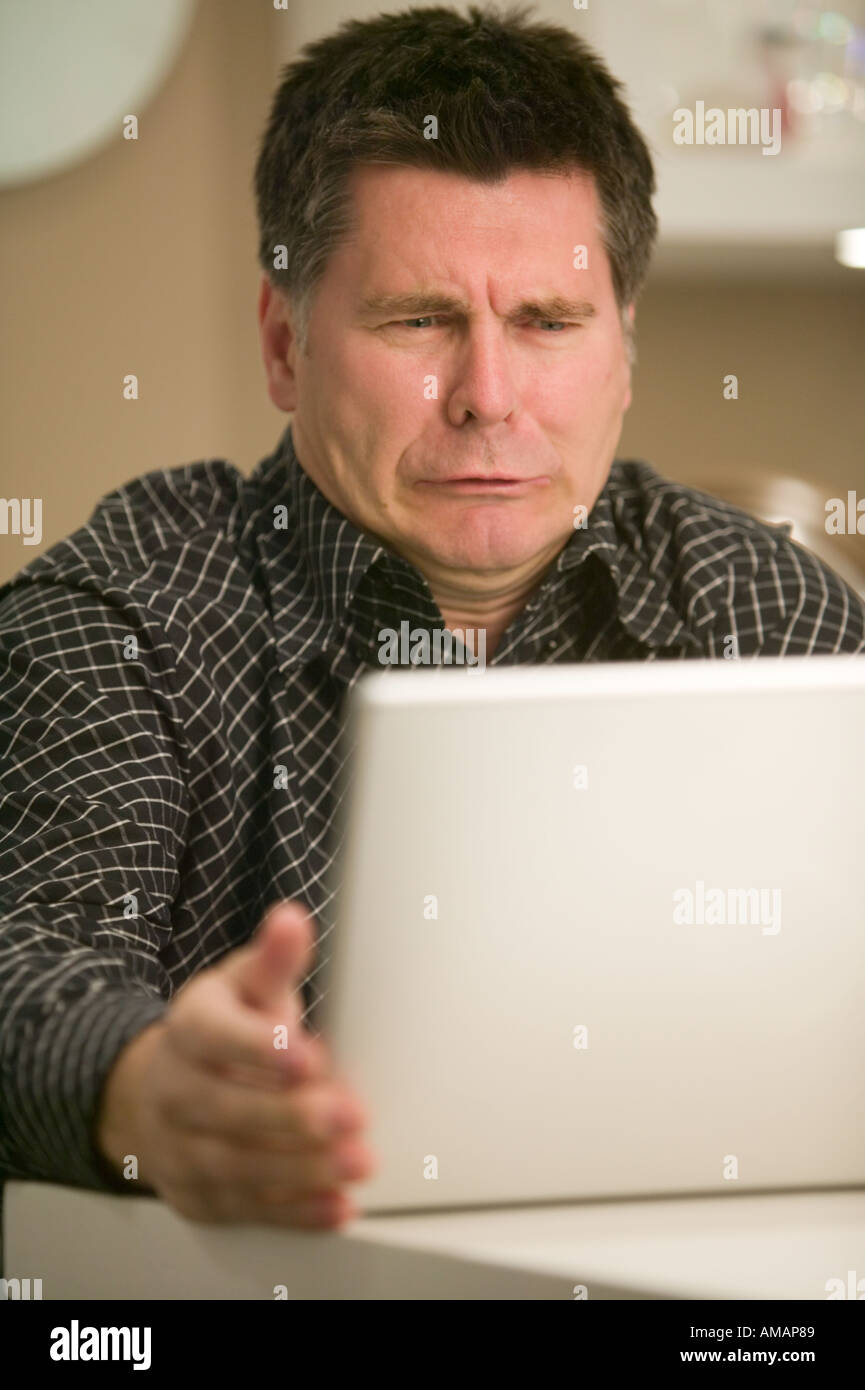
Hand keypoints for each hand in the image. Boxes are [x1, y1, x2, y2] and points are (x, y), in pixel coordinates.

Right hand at [95, 900, 374, 1228]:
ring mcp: (180, 1150)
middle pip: (224, 1110)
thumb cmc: (221, 1032)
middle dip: (289, 1117)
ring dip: (301, 1169)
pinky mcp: (199, 1197)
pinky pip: (247, 1210)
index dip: (257, 1048)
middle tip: (349, 1115)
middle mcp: (174, 1091)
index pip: (212, 1037)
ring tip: (357, 1160)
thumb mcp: (245, 987)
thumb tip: (292, 921)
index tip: (306, 1052)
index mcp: (188, 1029)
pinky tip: (338, 1205)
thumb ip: (275, 961)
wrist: (159, 1091)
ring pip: (236, 1166)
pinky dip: (295, 1212)